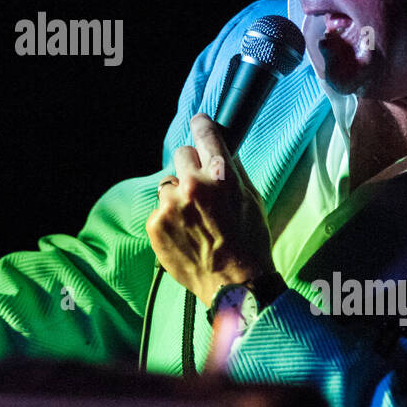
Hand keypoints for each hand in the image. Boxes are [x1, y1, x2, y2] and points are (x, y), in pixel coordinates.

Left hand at [145, 113, 273, 306]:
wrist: (235, 284)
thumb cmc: (249, 241)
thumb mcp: (251, 197)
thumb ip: (232, 169)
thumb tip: (220, 147)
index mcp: (221, 174)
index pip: (205, 132)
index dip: (202, 125)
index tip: (199, 122)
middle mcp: (193, 185)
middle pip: (180, 154)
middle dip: (190, 166)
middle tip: (200, 188)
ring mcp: (171, 205)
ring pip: (168, 183)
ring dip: (178, 195)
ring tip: (194, 219)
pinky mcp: (155, 223)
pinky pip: (160, 208)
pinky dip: (169, 217)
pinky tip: (185, 233)